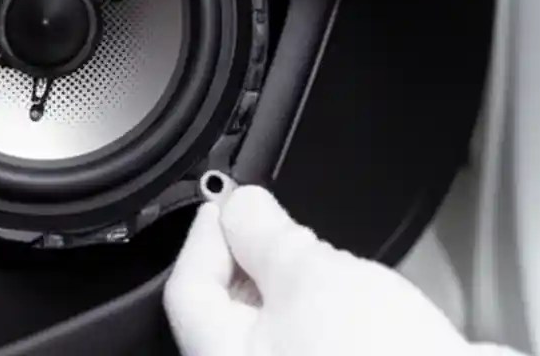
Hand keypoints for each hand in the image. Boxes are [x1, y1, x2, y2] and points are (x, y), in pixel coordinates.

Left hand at [163, 185, 523, 355]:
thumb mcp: (309, 274)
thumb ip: (265, 235)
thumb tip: (242, 206)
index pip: (189, 290)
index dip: (209, 233)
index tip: (230, 199)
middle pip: (230, 308)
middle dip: (250, 256)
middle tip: (272, 218)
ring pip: (274, 324)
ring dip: (290, 284)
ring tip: (319, 257)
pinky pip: (314, 340)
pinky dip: (323, 312)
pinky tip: (351, 295)